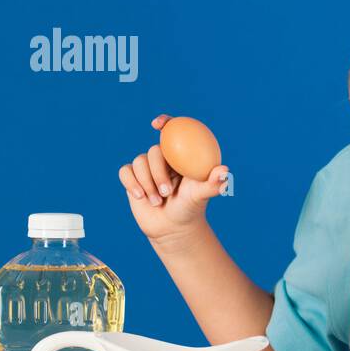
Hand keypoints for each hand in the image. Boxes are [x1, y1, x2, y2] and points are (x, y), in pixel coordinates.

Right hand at [118, 114, 228, 246]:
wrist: (172, 228)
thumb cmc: (190, 208)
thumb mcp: (201, 196)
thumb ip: (213, 184)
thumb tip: (224, 171)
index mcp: (181, 155)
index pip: (174, 132)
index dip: (166, 122)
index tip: (158, 125)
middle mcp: (163, 158)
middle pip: (154, 151)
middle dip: (158, 172)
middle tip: (166, 192)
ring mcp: (146, 167)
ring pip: (138, 162)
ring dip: (147, 183)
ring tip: (157, 202)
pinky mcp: (132, 177)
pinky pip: (125, 172)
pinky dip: (131, 183)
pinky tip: (140, 197)